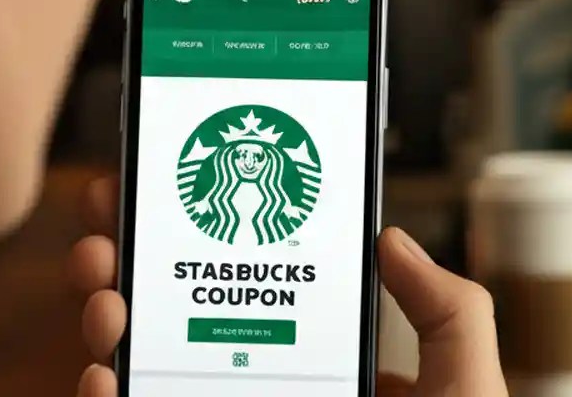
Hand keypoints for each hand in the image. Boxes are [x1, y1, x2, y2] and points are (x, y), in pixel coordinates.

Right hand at [70, 175, 507, 396]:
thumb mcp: (465, 385)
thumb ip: (447, 309)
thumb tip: (390, 236)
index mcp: (317, 368)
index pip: (247, 291)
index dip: (197, 242)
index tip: (159, 194)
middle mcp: (259, 392)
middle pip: (177, 321)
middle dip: (129, 268)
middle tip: (107, 232)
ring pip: (145, 372)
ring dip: (106, 324)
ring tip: (106, 295)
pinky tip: (108, 376)